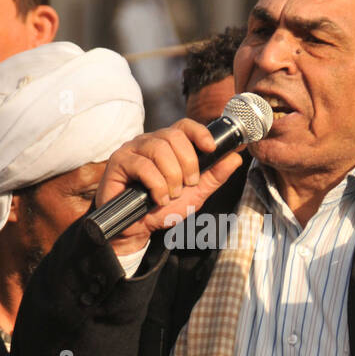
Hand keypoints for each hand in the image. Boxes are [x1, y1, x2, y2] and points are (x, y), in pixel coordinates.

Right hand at [94, 118, 244, 255]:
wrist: (136, 230)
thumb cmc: (162, 209)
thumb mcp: (195, 194)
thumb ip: (214, 176)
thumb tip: (236, 157)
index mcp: (168, 145)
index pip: (184, 126)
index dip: (199, 132)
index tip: (211, 148)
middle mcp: (149, 142)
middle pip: (174, 136)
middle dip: (188, 163)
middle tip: (188, 185)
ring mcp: (132, 150)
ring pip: (159, 149)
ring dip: (172, 176)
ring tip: (171, 195)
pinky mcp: (118, 162)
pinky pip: (143, 165)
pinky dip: (156, 185)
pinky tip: (158, 199)